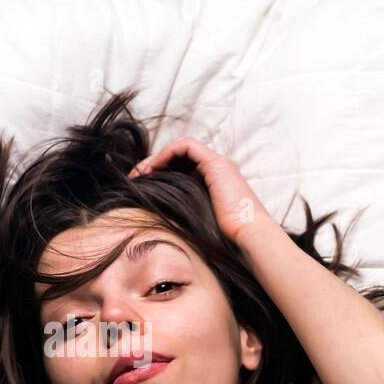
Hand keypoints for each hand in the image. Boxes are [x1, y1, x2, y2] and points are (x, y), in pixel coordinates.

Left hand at [128, 136, 275, 244]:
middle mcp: (217, 168)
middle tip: (135, 177)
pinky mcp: (215, 163)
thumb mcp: (198, 222)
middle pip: (179, 157)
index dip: (160, 173)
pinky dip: (167, 153)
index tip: (140, 186)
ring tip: (140, 173)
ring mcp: (217, 163)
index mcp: (214, 182)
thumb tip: (160, 219)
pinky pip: (186, 146)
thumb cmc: (226, 237)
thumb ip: (184, 214)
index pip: (182, 168)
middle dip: (154, 164)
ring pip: (181, 148)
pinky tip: (153, 168)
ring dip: (157, 157)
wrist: (248, 234)